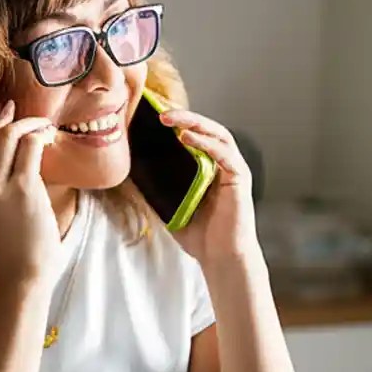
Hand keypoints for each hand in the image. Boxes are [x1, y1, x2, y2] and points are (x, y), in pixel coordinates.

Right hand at [0, 100, 60, 285]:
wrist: (22, 274)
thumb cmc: (12, 247)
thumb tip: (13, 154)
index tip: (8, 113)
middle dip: (13, 119)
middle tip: (32, 117)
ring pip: (10, 136)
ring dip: (30, 124)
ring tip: (45, 127)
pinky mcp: (22, 188)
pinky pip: (30, 146)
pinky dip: (41, 135)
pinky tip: (49, 136)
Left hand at [159, 110, 262, 270]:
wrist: (220, 258)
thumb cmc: (200, 235)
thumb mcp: (170, 206)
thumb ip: (158, 188)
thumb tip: (132, 172)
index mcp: (208, 168)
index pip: (195, 136)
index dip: (178, 123)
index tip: (154, 114)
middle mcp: (223, 165)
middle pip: (207, 129)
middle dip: (184, 117)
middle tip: (160, 112)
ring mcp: (233, 170)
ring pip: (217, 135)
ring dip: (194, 123)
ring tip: (172, 119)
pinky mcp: (239, 179)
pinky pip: (224, 154)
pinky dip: (207, 142)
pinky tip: (188, 137)